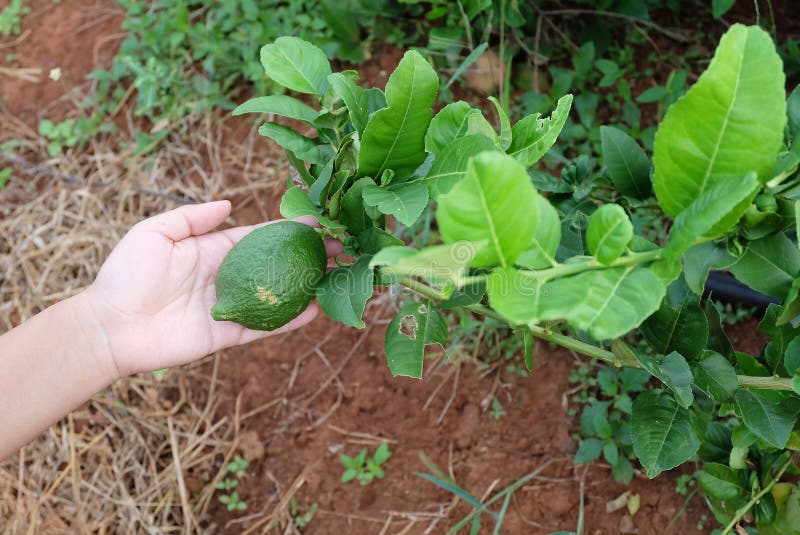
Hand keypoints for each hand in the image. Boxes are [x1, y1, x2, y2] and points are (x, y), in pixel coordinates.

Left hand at [84, 201, 340, 377]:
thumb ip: (192, 218)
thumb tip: (229, 204)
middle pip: (277, 264)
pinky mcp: (227, 334)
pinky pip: (265, 327)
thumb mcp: (155, 232)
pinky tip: (316, 311)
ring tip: (338, 277)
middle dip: (308, 256)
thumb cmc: (126, 274)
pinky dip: (291, 321)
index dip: (289, 228)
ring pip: (277, 296)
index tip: (319, 220)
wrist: (109, 325)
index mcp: (213, 250)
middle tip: (341, 248)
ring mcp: (231, 306)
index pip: (260, 236)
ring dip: (307, 287)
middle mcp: (228, 277)